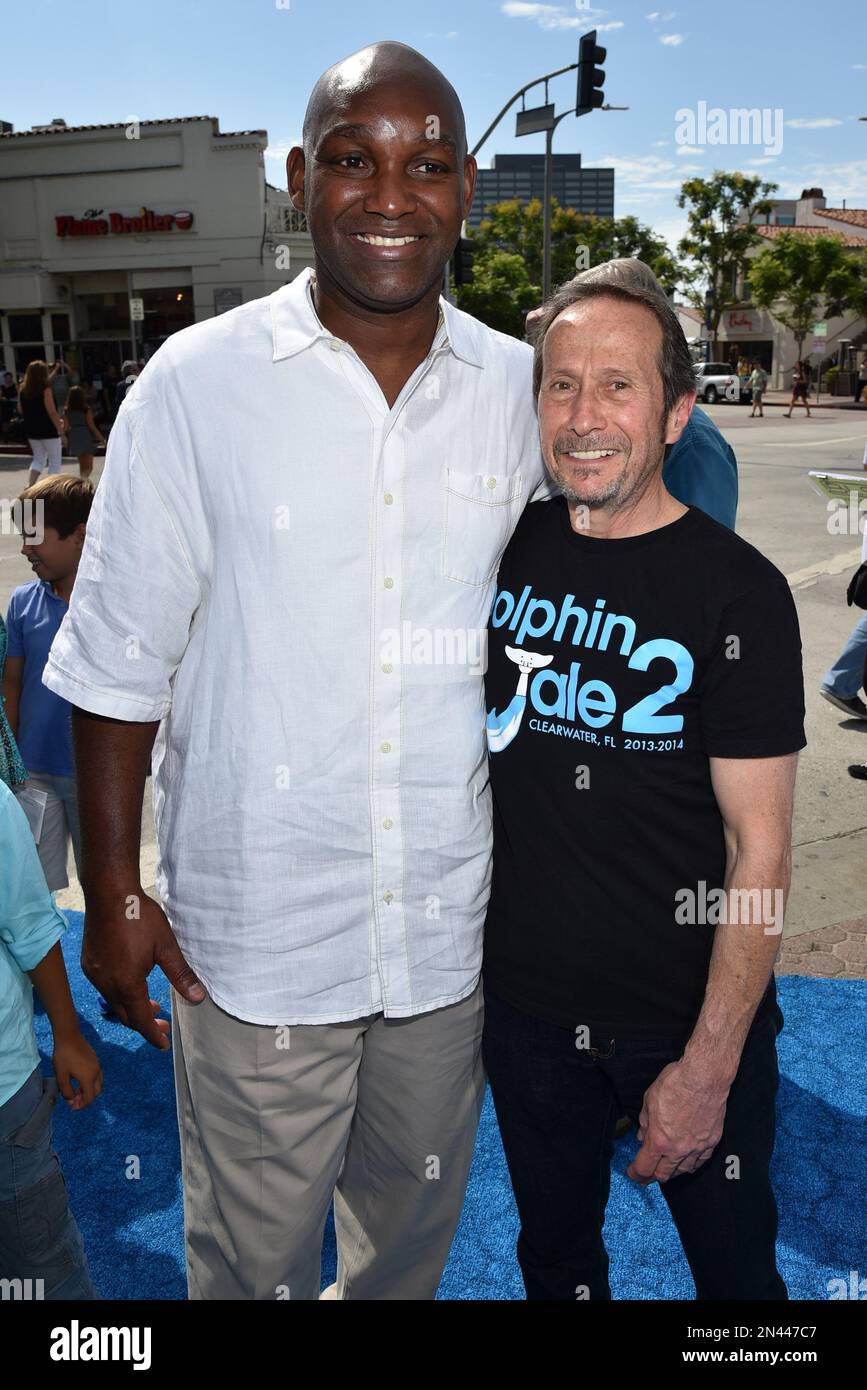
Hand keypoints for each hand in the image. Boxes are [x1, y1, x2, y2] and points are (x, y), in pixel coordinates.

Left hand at [53, 1033, 102, 1108]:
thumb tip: (70, 1100)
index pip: (90, 1098)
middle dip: (86, 1098)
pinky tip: (78, 1078)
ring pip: (98, 1083)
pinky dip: (90, 1082)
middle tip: (74, 1099)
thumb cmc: (63, 1056)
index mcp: (88, 1078)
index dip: (82, 1105)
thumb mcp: (61, 1076)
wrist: (69, 1036)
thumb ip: (66, 1091)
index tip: (72, 1106)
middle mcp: (96, 1072)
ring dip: (89, 1090)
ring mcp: (97, 1065)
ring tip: (76, 1089)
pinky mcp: (95, 1059)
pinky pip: (97, 1075)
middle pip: (97, 1092)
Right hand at [81, 886, 206, 1049]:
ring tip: (151, 1005)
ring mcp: (94, 974)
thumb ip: (180, 975)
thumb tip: (197, 998)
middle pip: (125, 1015)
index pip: (140, 1020)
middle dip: (144, 1023)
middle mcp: (105, 984)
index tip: (163, 1043)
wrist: (109, 893)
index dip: (152, 1034)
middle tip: (162, 1024)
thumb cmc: (140, 918)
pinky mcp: (88, 963)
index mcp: (126, 984)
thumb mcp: (166, 947)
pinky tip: (131, 985)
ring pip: (113, 1002)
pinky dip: (119, 994)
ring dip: (132, 1008)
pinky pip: (104, 988)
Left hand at [626, 1059, 729, 1185]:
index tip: (632, 1173)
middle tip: (645, 1175)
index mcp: (659, 1140)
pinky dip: (691, 1165)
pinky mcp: (711, 1142)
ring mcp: (697, 1147)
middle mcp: (678, 1149)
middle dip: (651, 1177)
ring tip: (665, 1169)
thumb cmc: (676, 1083)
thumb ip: (645, 1122)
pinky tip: (687, 1164)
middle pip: (663, 1174)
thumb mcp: (649, 1100)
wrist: (704, 1077)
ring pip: (683, 1171)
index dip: (635, 1173)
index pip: (644, 1167)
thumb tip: (642, 1136)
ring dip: (672, 1172)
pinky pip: (700, 1162)